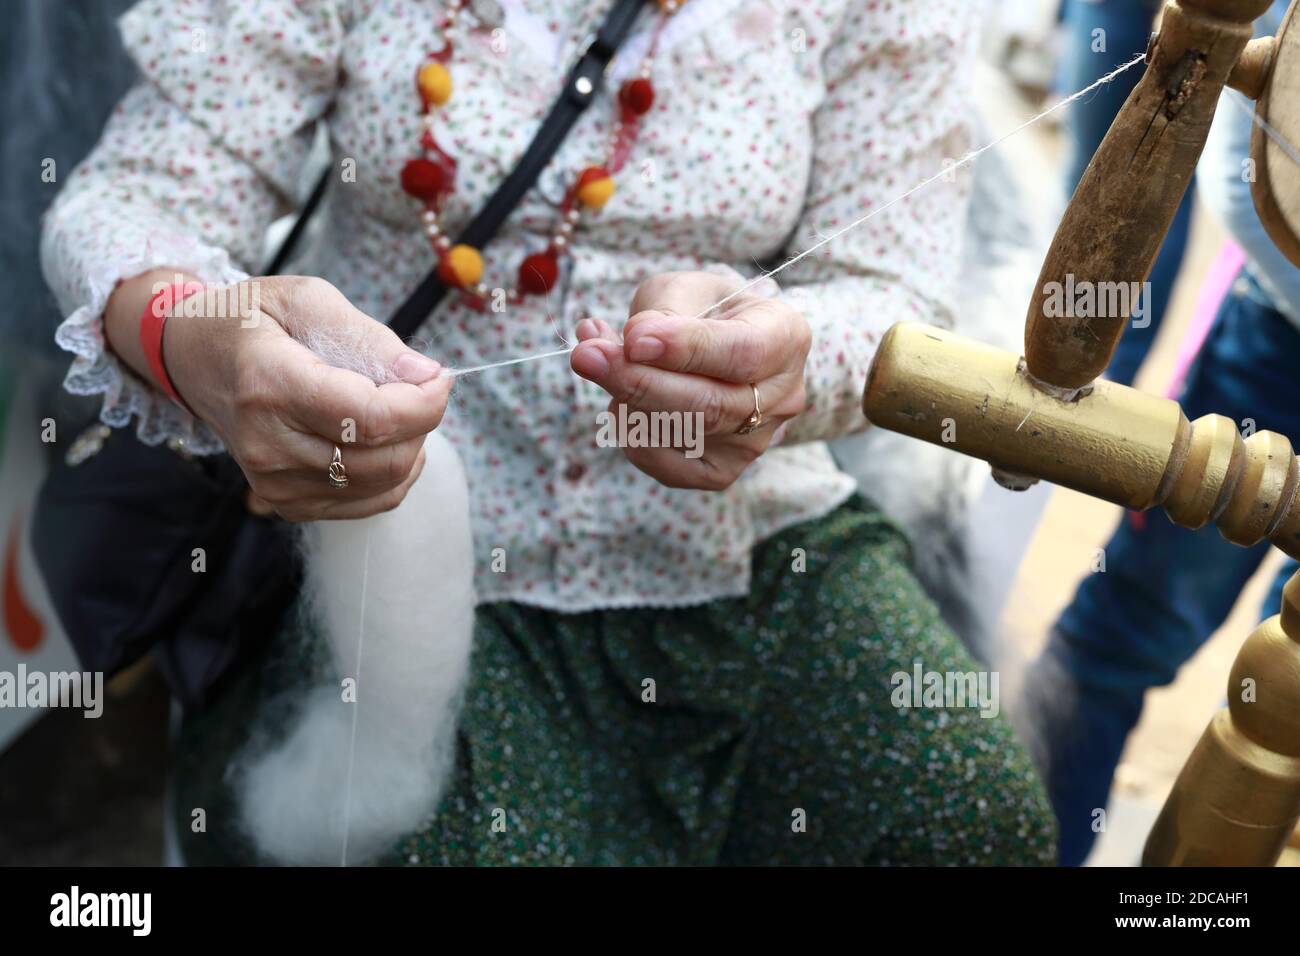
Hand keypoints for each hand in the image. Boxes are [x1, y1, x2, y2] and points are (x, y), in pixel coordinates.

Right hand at [106, 273, 449, 520]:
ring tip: (397, 409)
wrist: (191, 358)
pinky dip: (393, 474)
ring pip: (383, 485)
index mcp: (270, 385)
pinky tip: (384, 441)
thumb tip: (425, 374)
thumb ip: (370, 337)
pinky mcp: (285, 502)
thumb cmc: (250, 321)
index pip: (370, 419)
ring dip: (411, 447)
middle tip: (419, 387)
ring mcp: (274, 482)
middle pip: (384, 459)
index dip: (423, 404)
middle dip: (422, 423)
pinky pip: (368, 503)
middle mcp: (268, 444)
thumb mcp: (306, 300)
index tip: (439, 377)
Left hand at [570, 271, 809, 489]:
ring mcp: (755, 442)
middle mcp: (781, 396)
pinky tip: (619, 399)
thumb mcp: (686, 290)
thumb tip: (627, 345)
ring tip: (599, 358)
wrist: (718, 348)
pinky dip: (629, 430)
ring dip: (623, 400)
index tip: (634, 338)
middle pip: (710, 405)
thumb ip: (662, 312)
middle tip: (587, 356)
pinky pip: (663, 462)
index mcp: (786, 337)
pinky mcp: (719, 472)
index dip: (686, 349)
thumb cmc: (702, 311)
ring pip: (681, 436)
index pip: (743, 352)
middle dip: (639, 381)